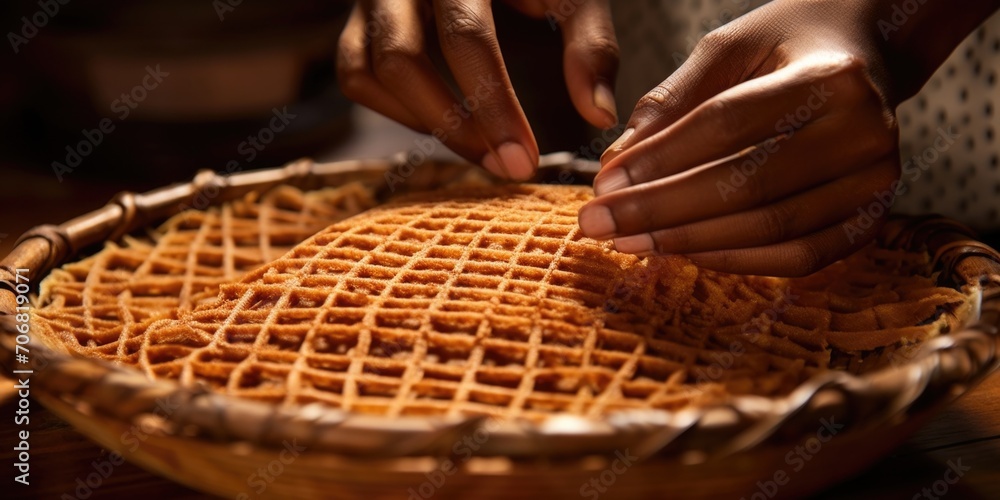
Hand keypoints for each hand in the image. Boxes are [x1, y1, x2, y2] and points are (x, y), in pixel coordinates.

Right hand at [336, 0, 619, 179]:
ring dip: (423, 122)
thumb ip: (590, 45)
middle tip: (505, 167)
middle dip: (454, 126)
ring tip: (479, 149)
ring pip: (369, 70)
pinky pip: (356, 73)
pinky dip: (394, 108)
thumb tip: (599, 117)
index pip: (465, 39)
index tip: (525, 162)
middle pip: (402, 60)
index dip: (493, 108)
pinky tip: (443, 120)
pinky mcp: (359, 18)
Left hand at [579, 0, 905, 276]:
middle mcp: (865, 132)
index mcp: (829, 76)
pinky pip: (797, 258)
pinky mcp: (870, 219)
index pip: (727, 127)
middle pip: (747, 187)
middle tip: (598, 224)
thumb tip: (615, 166)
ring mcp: (876, 182)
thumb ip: (670, 103)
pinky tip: (684, 252)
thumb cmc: (787, 46)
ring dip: (690, 242)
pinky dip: (735, 260)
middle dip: (661, 212)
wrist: (868, 53)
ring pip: (771, 230)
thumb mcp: (728, 49)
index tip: (602, 186)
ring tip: (629, 241)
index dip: (659, 161)